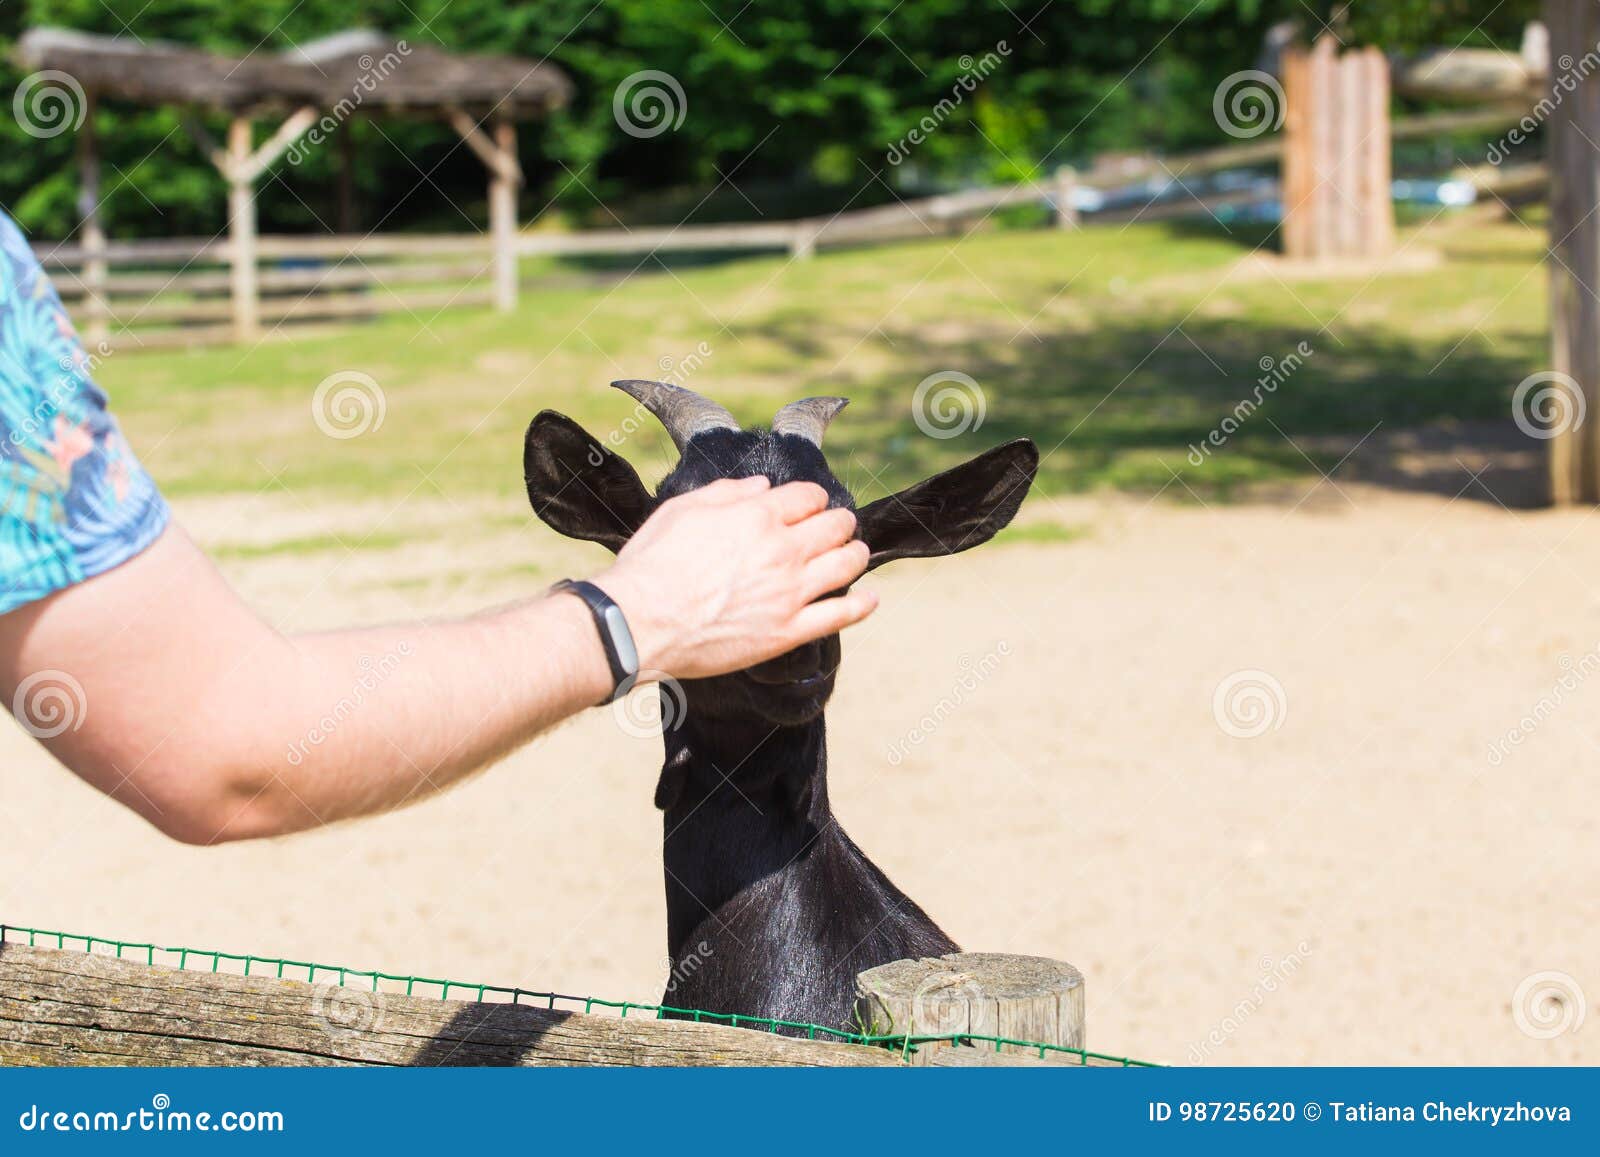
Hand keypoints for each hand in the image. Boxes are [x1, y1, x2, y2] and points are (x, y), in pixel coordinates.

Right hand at [592, 477, 875, 679]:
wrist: (639, 622)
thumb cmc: (652, 564)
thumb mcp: (682, 510)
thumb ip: (726, 493)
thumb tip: (761, 486)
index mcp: (757, 516)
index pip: (808, 497)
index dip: (813, 498)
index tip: (811, 504)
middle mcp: (782, 551)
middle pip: (835, 526)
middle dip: (840, 522)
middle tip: (839, 526)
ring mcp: (789, 593)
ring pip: (846, 565)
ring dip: (856, 554)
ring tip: (855, 553)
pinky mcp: (787, 631)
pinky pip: (839, 616)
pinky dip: (861, 605)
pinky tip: (870, 598)